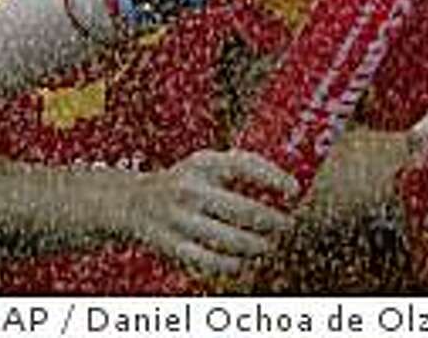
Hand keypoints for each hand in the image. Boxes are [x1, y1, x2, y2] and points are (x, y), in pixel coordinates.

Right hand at [134, 149, 296, 279]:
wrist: (132, 202)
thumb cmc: (184, 182)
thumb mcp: (205, 164)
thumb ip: (241, 166)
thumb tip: (291, 184)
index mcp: (200, 163)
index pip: (243, 164)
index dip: (273, 177)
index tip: (295, 191)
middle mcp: (189, 188)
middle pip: (243, 209)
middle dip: (272, 221)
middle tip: (287, 226)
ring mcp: (179, 218)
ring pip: (231, 240)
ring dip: (257, 246)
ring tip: (269, 246)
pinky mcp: (172, 245)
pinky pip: (212, 261)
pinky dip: (233, 265)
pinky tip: (243, 263)